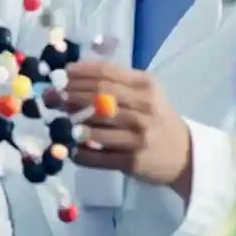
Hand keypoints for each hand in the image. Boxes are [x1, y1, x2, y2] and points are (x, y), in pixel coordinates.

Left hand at [49, 62, 191, 195]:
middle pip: (99, 97)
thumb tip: (71, 76)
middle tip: (50, 98)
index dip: (78, 73)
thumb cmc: (157, 118)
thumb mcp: (145, 93)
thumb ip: (116, 83)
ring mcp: (139, 136)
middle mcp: (144, 108)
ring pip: (96, 126)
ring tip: (59, 123)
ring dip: (72, 124)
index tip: (59, 75)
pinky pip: (99, 157)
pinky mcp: (134, 161)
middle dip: (69, 95)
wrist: (185, 155)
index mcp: (146, 86)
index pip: (106, 74)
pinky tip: (71, 150)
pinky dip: (81, 153)